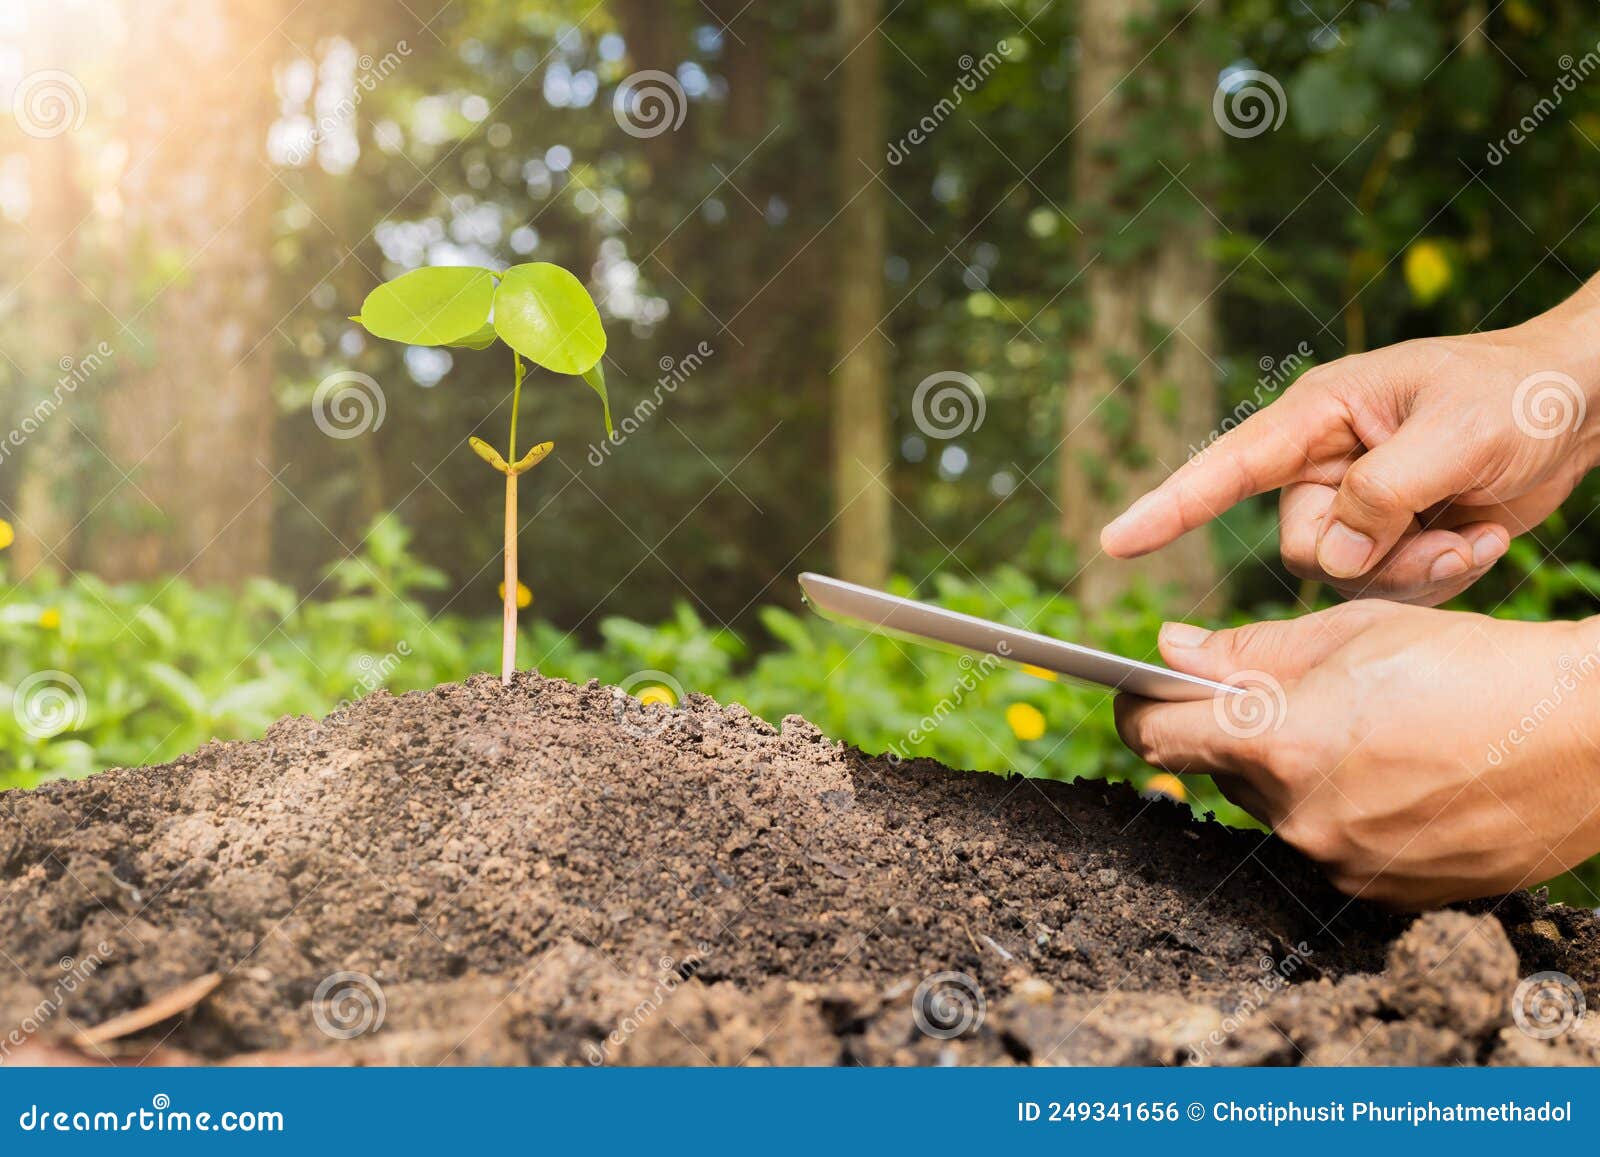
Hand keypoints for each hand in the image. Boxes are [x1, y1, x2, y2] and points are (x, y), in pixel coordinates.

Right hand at [1101, 295, 1599, 604]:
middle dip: (1374, 553)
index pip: (1228, 466)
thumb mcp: (1456, 435)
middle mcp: (1325, 462)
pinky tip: (1478, 533)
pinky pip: (1385, 588)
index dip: (1170, 505)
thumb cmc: (1518, 392)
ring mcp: (1357, 503)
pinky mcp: (1391, 536)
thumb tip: (1335, 557)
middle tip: (1443, 526)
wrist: (1585, 405)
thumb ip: (1383, 496)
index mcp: (1320, 416)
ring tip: (1472, 525)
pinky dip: (1437, 575)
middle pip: (1301, 545)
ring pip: (1343, 578)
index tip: (1114, 542)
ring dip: (1416, 568)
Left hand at [1115, 602, 1599, 906]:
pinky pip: (1330, 848)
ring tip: (1368, 736)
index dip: (1137, 708)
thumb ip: (1246, 651)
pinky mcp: (1382, 895)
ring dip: (1295, 775)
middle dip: (1238, 734)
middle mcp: (1299, 816)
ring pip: (1278, 811)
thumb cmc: (1472, 667)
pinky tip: (1398, 779)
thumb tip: (1169, 652)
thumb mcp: (1350, 632)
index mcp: (1279, 741)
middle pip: (1221, 772)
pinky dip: (1344, 813)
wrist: (1587, 737)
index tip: (1139, 695)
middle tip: (1296, 699)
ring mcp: (1342, 863)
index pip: (1154, 735)